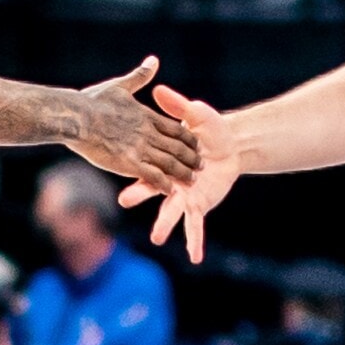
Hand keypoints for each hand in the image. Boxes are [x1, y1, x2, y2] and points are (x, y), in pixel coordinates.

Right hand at [68, 56, 199, 192]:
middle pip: (178, 147)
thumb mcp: (120, 86)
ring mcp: (140, 148)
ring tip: (192, 181)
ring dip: (183, 173)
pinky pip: (153, 176)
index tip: (197, 144)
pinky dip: (164, 183)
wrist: (76, 117)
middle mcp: (147, 132)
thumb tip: (154, 60)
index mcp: (146, 116)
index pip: (175, 128)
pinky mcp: (129, 163)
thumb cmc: (92, 102)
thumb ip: (140, 76)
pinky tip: (171, 190)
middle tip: (202, 165)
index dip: (188, 137)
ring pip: (170, 163)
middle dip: (191, 157)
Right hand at [118, 85, 240, 263]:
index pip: (144, 163)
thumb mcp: (193, 113)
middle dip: (139, 194)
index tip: (115, 159)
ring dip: (165, 225)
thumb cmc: (208, 127)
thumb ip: (176, 104)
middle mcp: (168, 181)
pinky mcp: (198, 206)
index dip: (132, 165)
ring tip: (157, 238)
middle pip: (151, 188)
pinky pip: (196, 225)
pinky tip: (195, 257)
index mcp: (160, 160)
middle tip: (123, 200)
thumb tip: (158, 86)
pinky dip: (196, 241)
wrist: (230, 144)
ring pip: (171, 212)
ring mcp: (183, 196)